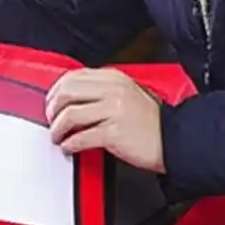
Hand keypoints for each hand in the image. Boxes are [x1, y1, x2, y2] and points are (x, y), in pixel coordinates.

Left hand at [45, 68, 165, 173]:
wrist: (173, 140)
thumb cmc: (150, 123)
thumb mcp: (127, 95)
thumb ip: (101, 92)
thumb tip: (71, 98)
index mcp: (114, 78)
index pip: (73, 77)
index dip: (56, 91)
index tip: (51, 103)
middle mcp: (113, 90)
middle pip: (67, 93)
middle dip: (52, 109)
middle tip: (51, 121)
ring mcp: (114, 110)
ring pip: (70, 115)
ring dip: (57, 129)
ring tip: (58, 137)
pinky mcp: (114, 132)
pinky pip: (80, 137)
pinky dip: (69, 144)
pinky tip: (69, 148)